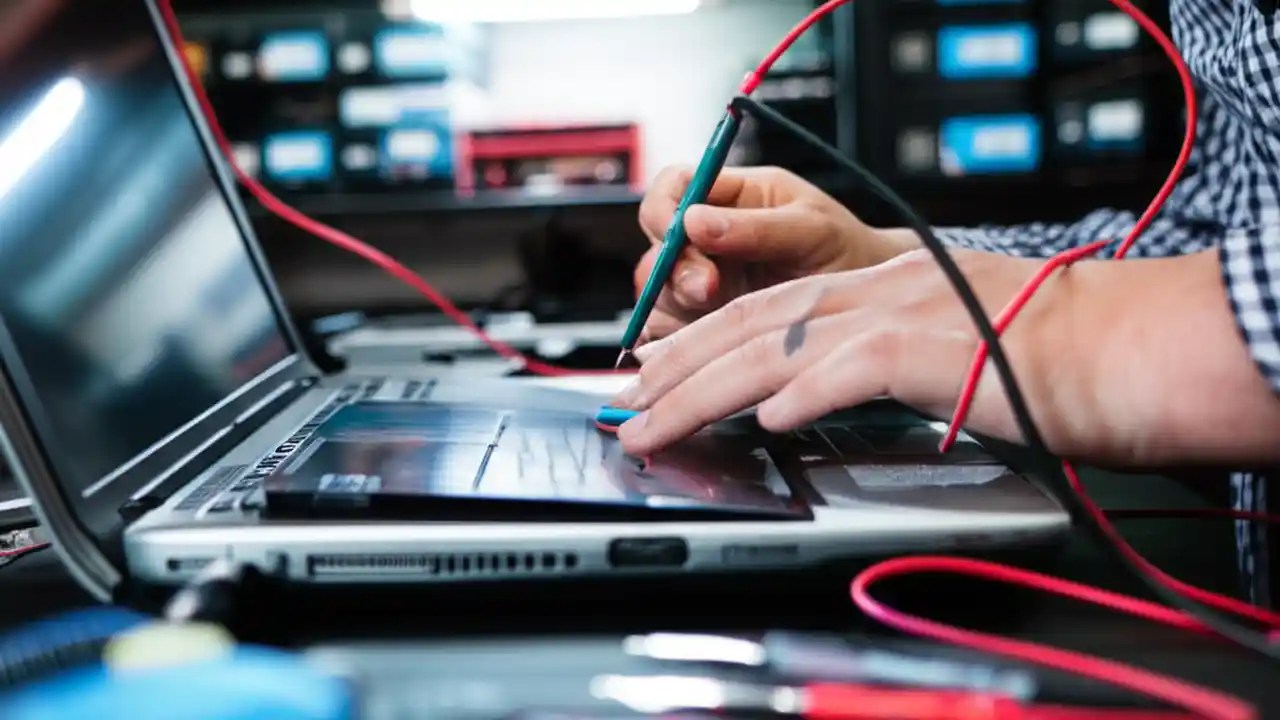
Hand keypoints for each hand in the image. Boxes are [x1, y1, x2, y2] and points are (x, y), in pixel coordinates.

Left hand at [610, 248, 1279, 467]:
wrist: (1118, 346)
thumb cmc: (1041, 355)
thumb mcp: (939, 343)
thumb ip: (875, 356)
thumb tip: (810, 393)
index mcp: (879, 284)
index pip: (769, 308)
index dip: (703, 339)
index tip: (660, 370)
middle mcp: (877, 288)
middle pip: (751, 322)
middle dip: (677, 365)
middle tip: (627, 399)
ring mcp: (897, 313)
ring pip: (773, 346)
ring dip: (702, 389)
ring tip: (652, 420)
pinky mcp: (924, 348)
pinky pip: (843, 370)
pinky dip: (795, 394)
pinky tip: (757, 419)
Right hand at [634, 165, 916, 338]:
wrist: (870, 307)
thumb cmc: (847, 252)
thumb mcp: (811, 230)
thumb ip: (754, 227)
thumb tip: (692, 220)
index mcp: (732, 196)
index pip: (674, 188)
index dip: (664, 208)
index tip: (677, 233)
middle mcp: (708, 237)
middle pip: (657, 244)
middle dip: (673, 267)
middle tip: (708, 288)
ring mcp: (702, 281)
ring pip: (656, 289)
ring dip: (676, 302)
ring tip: (718, 311)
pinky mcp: (702, 322)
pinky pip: (668, 329)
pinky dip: (677, 337)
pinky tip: (707, 338)